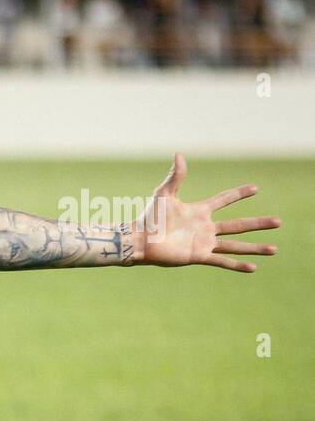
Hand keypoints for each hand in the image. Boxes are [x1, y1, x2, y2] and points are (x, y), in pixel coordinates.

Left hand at [135, 153, 279, 271]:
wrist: (140, 240)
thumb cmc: (150, 217)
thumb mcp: (164, 194)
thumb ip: (176, 176)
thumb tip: (179, 153)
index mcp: (199, 211)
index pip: (224, 199)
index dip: (239, 194)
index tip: (255, 188)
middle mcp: (205, 227)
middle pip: (238, 224)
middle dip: (258, 223)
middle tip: (279, 221)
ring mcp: (204, 242)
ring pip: (235, 244)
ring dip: (255, 247)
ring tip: (275, 249)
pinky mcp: (199, 256)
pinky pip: (222, 261)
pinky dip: (237, 264)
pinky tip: (254, 267)